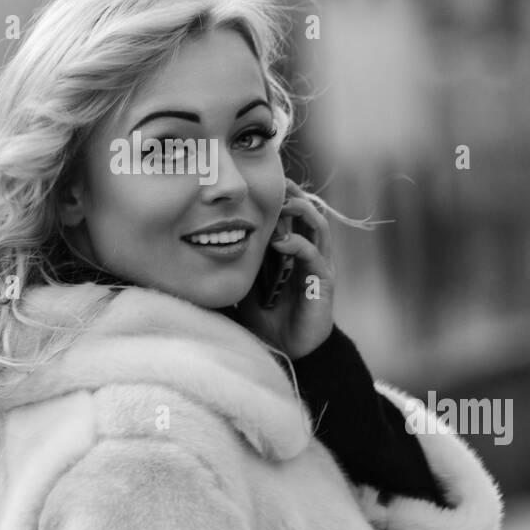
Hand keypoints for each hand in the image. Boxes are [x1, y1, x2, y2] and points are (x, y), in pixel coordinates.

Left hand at [232, 178, 335, 359]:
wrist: (283, 348)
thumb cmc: (262, 313)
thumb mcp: (243, 278)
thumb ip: (236, 257)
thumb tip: (205, 237)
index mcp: (291, 247)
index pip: (291, 211)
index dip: (281, 193)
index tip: (261, 181)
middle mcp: (308, 251)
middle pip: (308, 210)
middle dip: (293, 194)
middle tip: (276, 185)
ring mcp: (318, 265)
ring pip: (318, 225)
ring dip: (301, 210)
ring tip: (283, 204)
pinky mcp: (323, 282)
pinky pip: (314, 255)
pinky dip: (298, 243)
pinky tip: (281, 241)